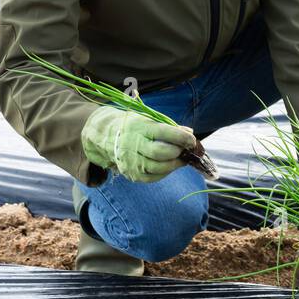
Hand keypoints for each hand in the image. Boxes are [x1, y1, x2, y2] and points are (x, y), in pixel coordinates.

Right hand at [81, 105, 196, 182]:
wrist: (107, 137)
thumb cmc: (134, 127)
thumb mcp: (149, 120)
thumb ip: (170, 127)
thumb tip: (190, 134)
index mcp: (140, 127)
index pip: (165, 133)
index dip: (182, 138)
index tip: (192, 140)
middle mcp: (133, 145)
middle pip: (162, 153)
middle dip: (179, 152)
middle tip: (186, 150)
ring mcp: (131, 162)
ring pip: (160, 168)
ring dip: (175, 164)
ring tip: (181, 158)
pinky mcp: (132, 174)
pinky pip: (154, 178)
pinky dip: (166, 172)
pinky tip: (170, 165)